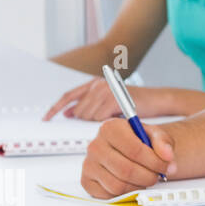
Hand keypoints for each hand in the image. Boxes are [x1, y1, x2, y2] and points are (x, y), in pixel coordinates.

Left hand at [44, 77, 164, 121]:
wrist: (159, 99)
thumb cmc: (136, 103)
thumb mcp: (109, 102)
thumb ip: (88, 104)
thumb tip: (67, 112)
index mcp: (95, 83)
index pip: (68, 96)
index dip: (55, 108)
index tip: (46, 118)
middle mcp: (98, 85)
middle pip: (78, 110)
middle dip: (87, 120)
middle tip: (104, 120)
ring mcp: (106, 91)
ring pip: (88, 116)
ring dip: (99, 122)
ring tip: (113, 117)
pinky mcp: (114, 99)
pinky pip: (100, 118)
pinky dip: (107, 122)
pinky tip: (117, 118)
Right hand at [80, 119, 175, 197]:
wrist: (130, 148)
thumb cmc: (140, 141)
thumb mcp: (155, 135)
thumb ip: (163, 142)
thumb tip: (166, 156)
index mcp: (110, 128)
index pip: (135, 150)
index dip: (155, 161)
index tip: (165, 165)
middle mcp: (95, 145)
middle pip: (126, 170)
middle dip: (148, 176)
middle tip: (158, 175)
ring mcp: (89, 164)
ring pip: (117, 185)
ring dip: (138, 186)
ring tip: (145, 178)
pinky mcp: (86, 181)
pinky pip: (108, 195)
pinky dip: (124, 193)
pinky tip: (131, 183)